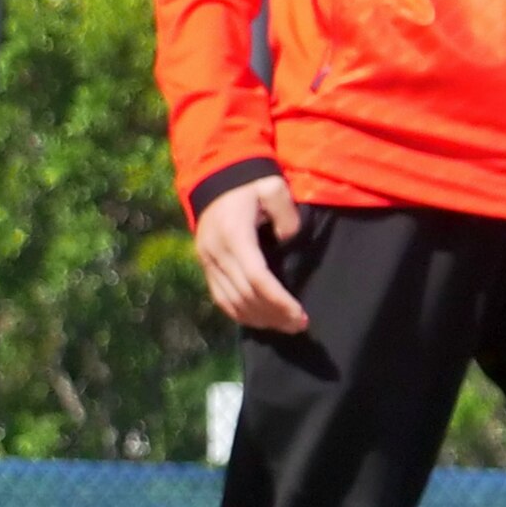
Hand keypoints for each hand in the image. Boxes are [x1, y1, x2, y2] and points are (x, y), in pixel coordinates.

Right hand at [191, 173, 311, 332]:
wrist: (215, 180)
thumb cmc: (249, 184)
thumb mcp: (272, 186)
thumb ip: (285, 212)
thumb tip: (288, 239)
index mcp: (234, 236)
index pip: (256, 278)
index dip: (278, 300)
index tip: (300, 315)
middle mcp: (216, 254)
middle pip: (245, 295)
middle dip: (273, 314)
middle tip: (300, 326)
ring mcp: (207, 262)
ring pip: (230, 302)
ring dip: (258, 319)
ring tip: (285, 326)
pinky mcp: (205, 267)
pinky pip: (220, 298)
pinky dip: (239, 313)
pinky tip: (260, 321)